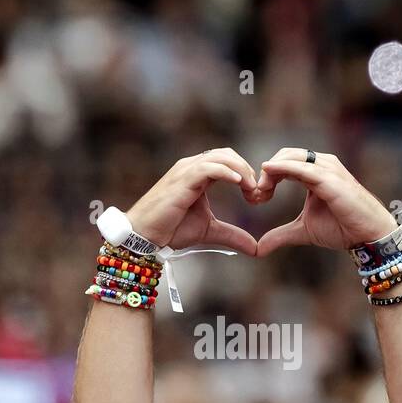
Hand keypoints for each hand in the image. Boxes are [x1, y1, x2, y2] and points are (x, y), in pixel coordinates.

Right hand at [124, 149, 258, 253]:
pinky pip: (208, 167)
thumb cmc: (170, 230)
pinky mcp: (182, 179)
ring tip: (252, 189)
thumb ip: (232, 235)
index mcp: (197, 174)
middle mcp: (191, 167)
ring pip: (220, 156)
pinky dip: (227, 172)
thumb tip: (255, 248)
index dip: (245, 174)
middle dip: (247, 170)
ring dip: (241, 170)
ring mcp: (186, 171)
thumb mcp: (209, 231)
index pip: (227, 160)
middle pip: (227, 154)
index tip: (257, 196)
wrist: (144, 235)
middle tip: (258, 192)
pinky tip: (240, 184)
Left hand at [254, 149, 396, 253]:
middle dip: (266, 173)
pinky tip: (267, 171)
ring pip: (291, 157)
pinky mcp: (331, 179)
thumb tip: (259, 249)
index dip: (267, 176)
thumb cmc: (342, 229)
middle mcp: (322, 165)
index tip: (256, 197)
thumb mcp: (303, 231)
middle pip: (285, 155)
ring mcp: (328, 169)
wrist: (368, 235)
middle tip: (255, 195)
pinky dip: (282, 167)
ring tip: (260, 191)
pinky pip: (303, 168)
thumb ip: (281, 235)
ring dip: (271, 171)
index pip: (284, 162)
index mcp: (315, 172)